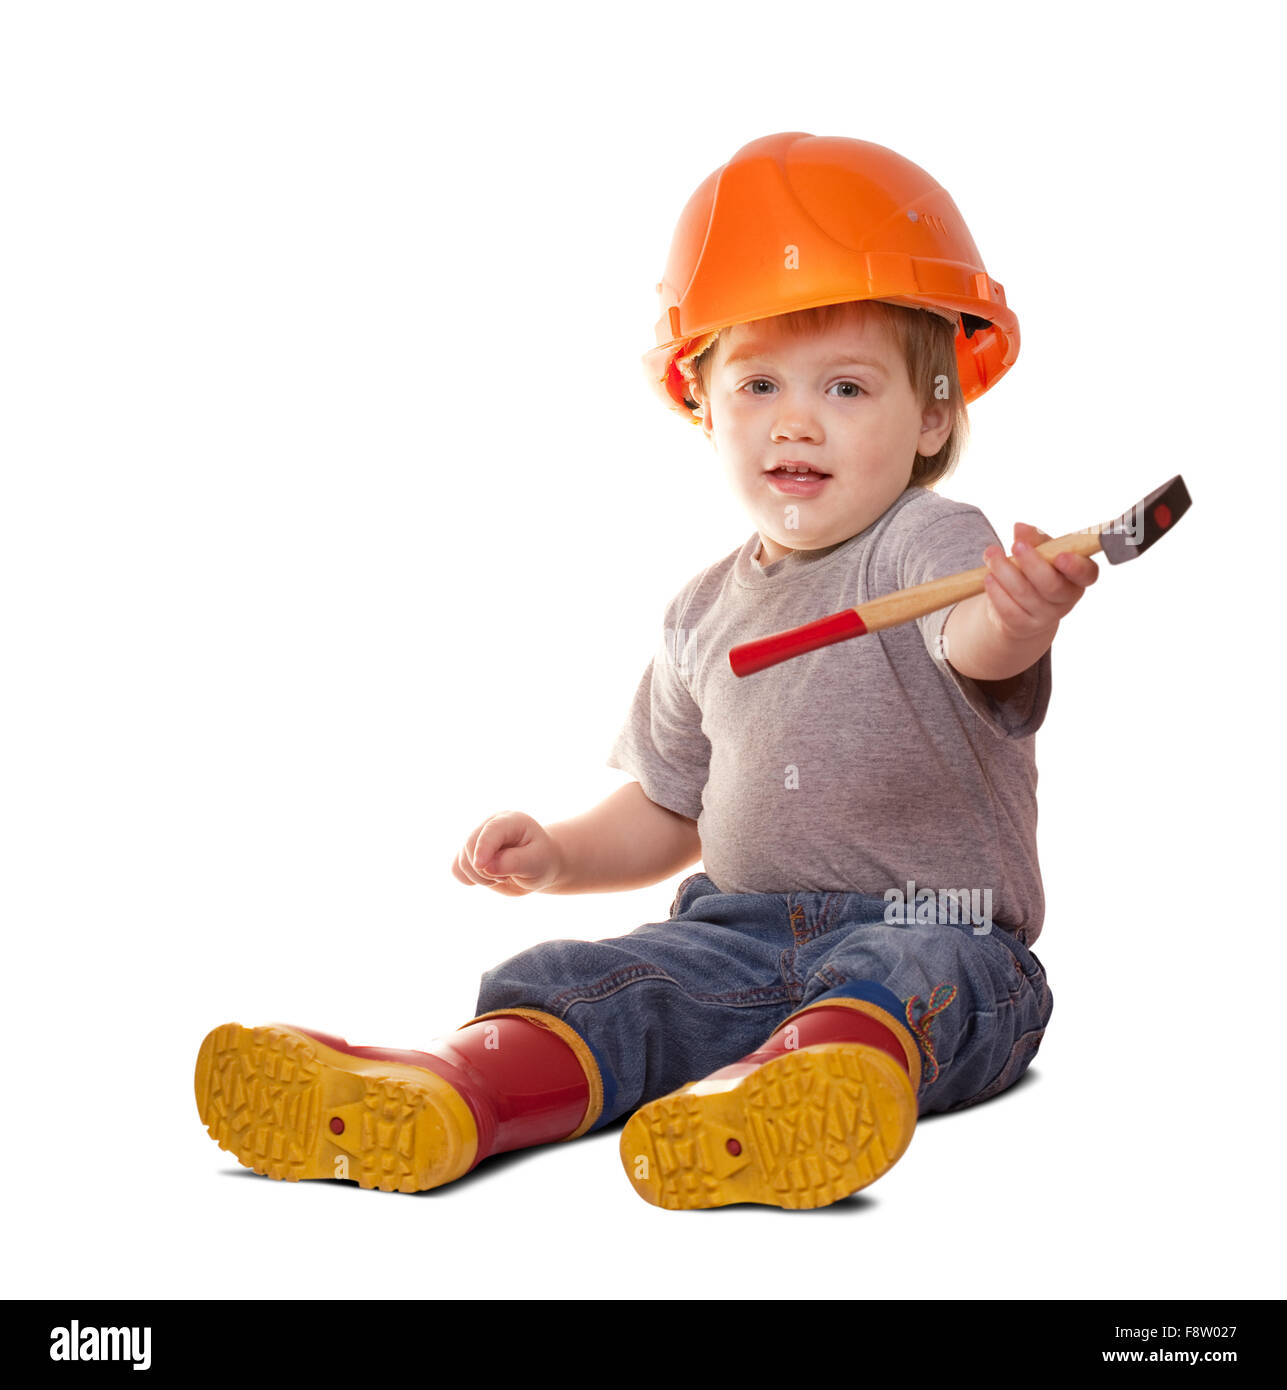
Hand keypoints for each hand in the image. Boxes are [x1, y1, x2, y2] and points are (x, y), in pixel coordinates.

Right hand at [451, 810, 564, 896]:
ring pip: (462, 861)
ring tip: (502, 876)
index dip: (483, 847)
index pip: (491, 830)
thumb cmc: (541, 860)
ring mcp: (478, 839)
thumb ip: (514, 862)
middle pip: (470, 846)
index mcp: (511, 820)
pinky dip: (469, 879)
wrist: (539, 865)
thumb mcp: (536, 862)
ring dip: (480, 877)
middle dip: (485, 869)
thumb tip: (487, 866)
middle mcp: (490, 825)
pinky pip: (456, 869)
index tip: (481, 866)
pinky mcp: (469, 854)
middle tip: (506, 876)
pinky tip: (487, 878)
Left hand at [981, 522, 1099, 641]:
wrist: (1018, 607)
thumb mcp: (1037, 552)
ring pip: (1025, 595)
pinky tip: (988, 577)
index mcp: (1077, 577)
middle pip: (1051, 585)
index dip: (1076, 567)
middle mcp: (1065, 599)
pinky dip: (996, 592)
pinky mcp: (1023, 626)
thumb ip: (1033, 539)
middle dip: (1032, 563)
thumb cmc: (1033, 572)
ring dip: (1005, 572)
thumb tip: (1021, 527)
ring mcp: (1045, 616)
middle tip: (1015, 545)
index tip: (1060, 556)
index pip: (1087, 574)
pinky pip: (1009, 610)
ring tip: (992, 555)